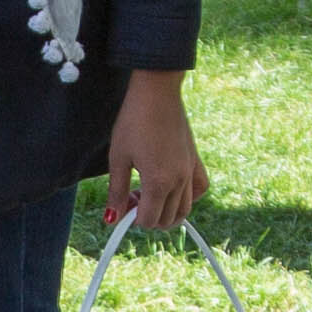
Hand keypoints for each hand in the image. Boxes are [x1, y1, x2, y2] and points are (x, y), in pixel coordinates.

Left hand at [101, 70, 205, 234]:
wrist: (157, 92)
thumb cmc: (134, 121)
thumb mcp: (118, 157)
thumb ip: (117, 192)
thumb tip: (111, 218)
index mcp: (158, 182)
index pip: (148, 220)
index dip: (132, 219)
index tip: (122, 204)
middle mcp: (179, 180)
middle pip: (167, 219)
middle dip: (147, 217)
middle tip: (131, 198)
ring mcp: (190, 170)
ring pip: (185, 209)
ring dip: (166, 212)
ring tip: (149, 196)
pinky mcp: (195, 160)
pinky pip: (200, 189)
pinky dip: (188, 197)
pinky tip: (173, 189)